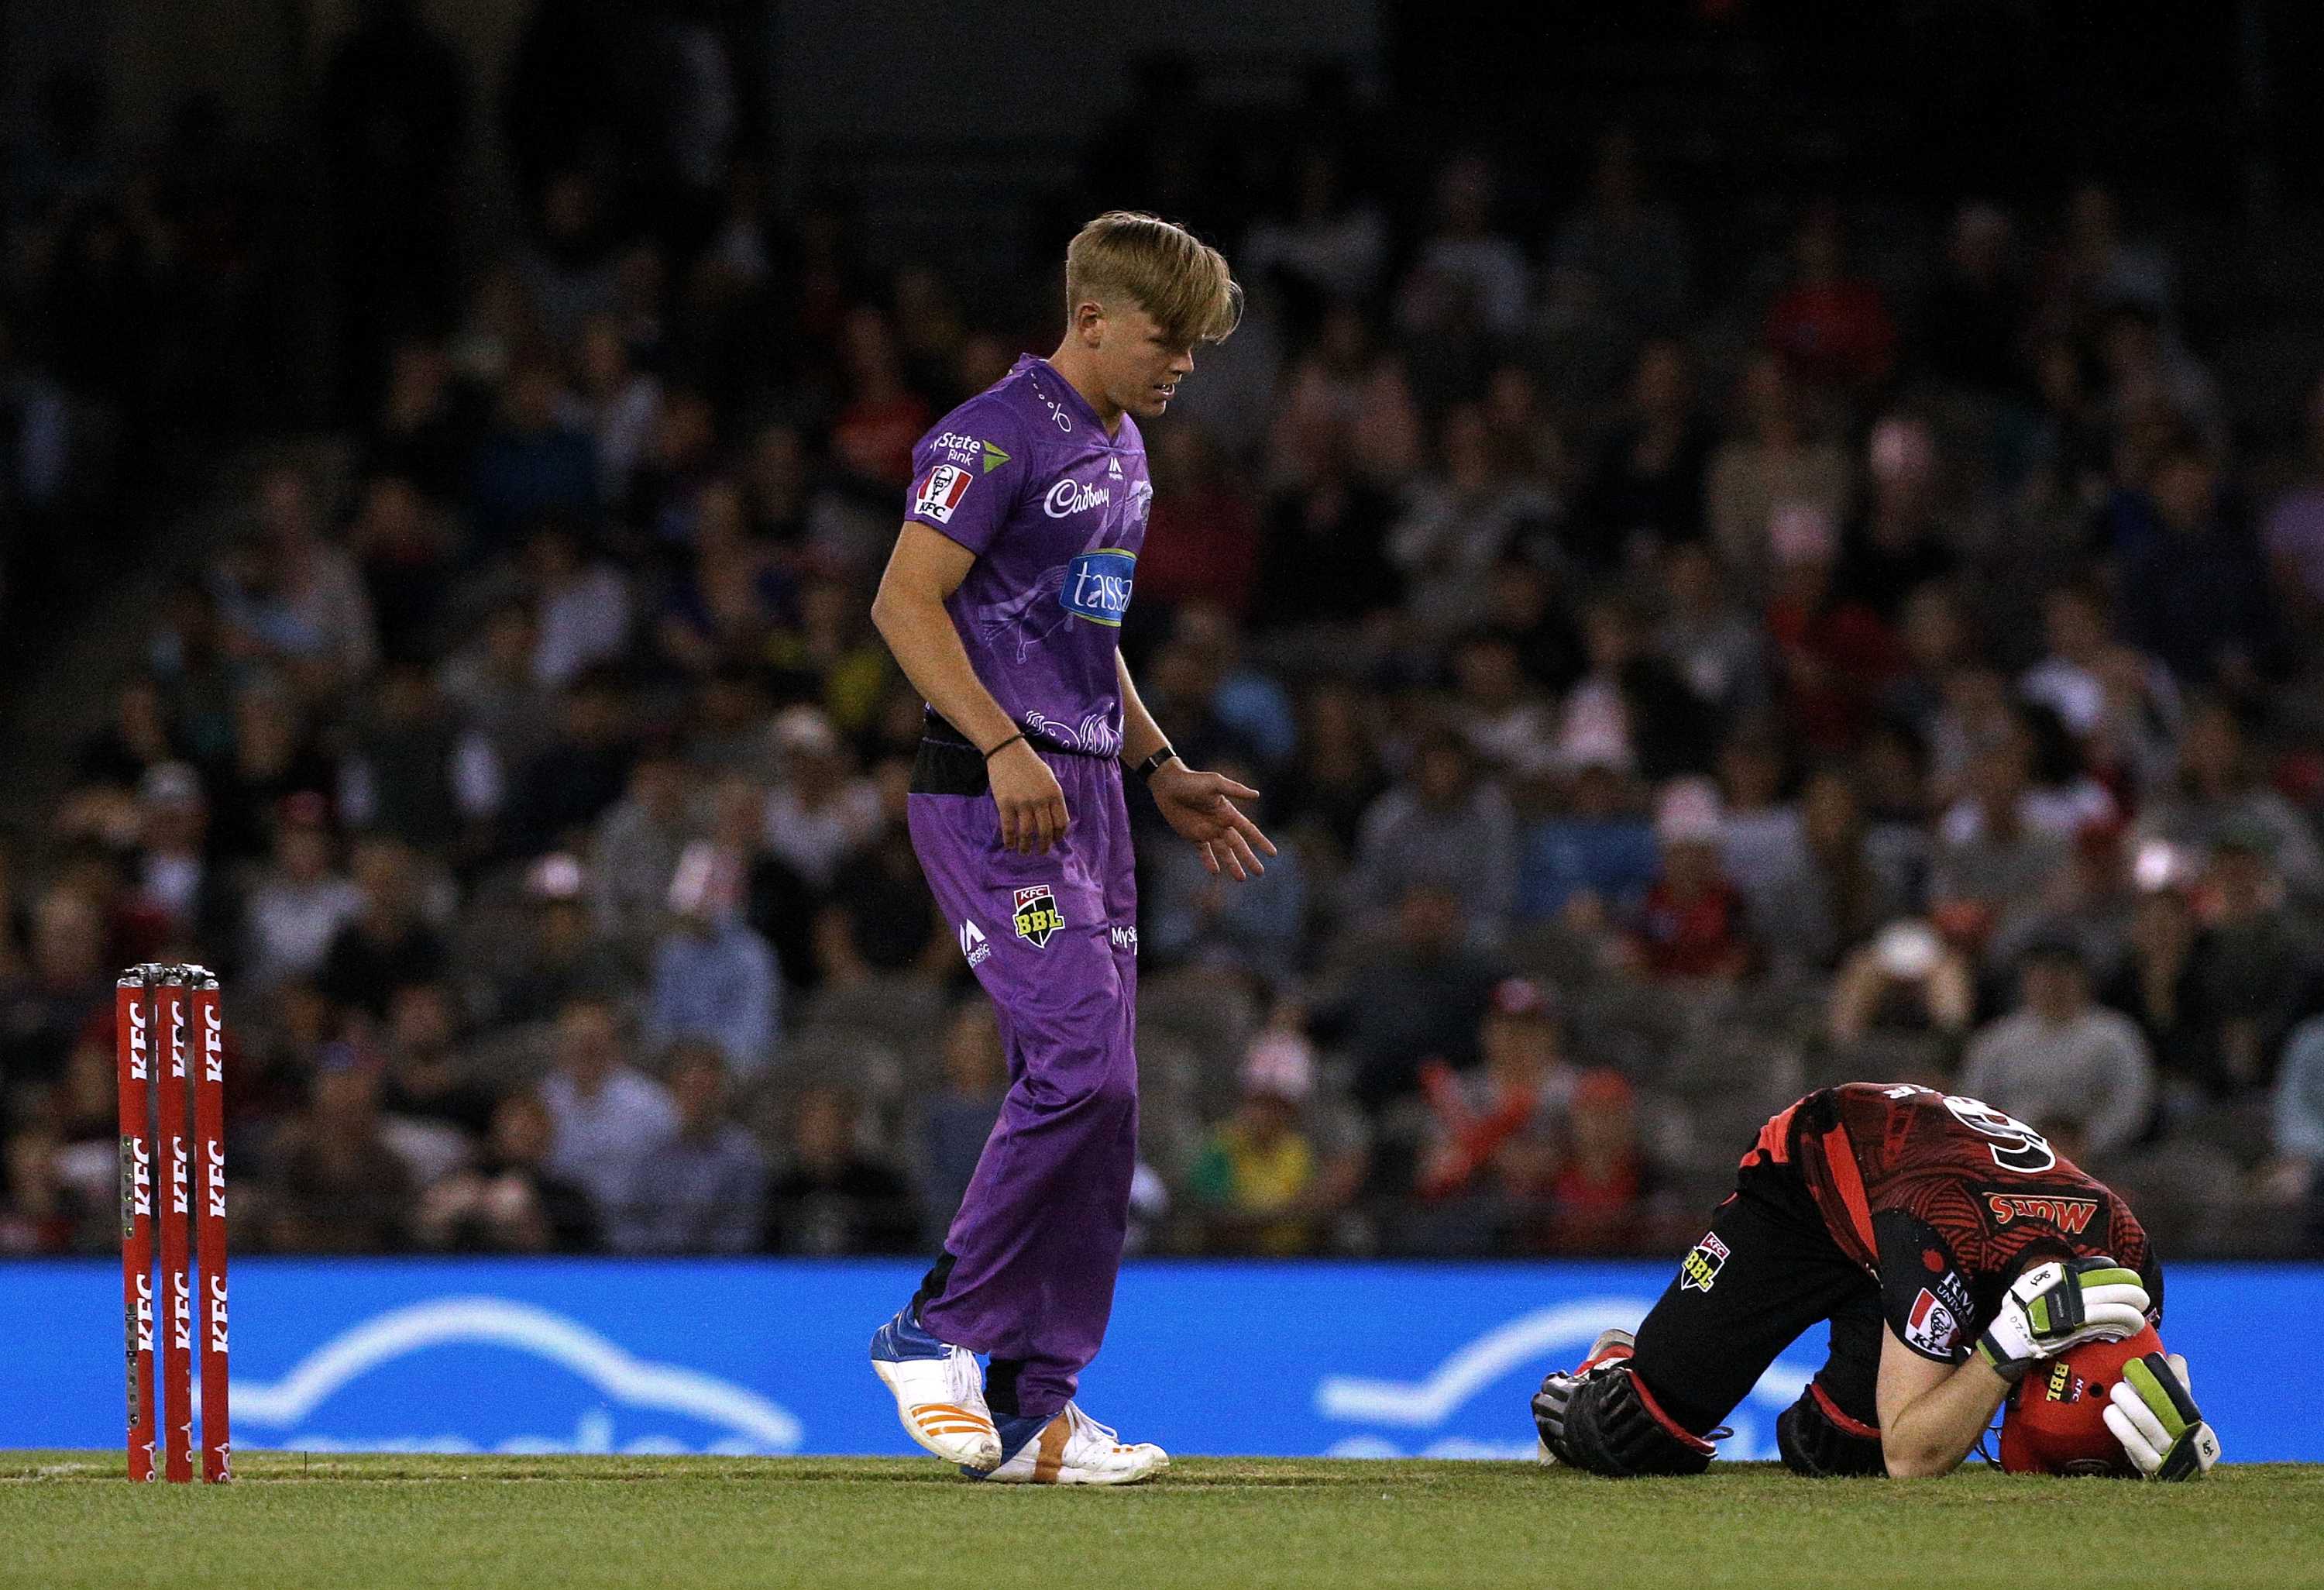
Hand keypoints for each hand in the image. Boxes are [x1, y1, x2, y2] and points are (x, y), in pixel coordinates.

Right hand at [990, 739, 1068, 854]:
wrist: (1007, 751)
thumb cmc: (1030, 764)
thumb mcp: (1049, 777)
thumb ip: (1053, 796)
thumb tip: (1055, 819)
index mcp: (1054, 793)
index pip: (1061, 822)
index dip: (1059, 835)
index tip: (1055, 841)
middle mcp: (1040, 800)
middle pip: (1046, 830)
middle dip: (1044, 845)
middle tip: (1042, 852)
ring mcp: (1022, 802)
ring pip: (1027, 833)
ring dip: (1027, 846)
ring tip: (1025, 852)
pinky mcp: (1005, 803)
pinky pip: (1009, 828)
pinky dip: (1010, 840)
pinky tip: (1010, 846)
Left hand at [1149, 763, 1277, 880]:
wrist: (1169, 785)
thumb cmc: (1193, 780)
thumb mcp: (1215, 783)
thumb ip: (1235, 790)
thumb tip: (1257, 795)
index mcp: (1229, 813)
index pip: (1249, 830)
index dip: (1261, 842)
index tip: (1273, 853)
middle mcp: (1220, 824)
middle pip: (1238, 845)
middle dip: (1249, 858)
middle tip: (1260, 872)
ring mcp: (1207, 831)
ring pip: (1223, 852)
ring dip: (1232, 865)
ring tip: (1241, 879)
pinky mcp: (1193, 835)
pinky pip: (1203, 851)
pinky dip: (1209, 861)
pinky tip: (1215, 872)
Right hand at [1975, 1256, 2149, 1378]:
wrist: (2013, 1333)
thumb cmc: (2023, 1309)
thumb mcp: (2035, 1282)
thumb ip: (2059, 1279)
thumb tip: (2083, 1280)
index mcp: (2063, 1272)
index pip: (2100, 1266)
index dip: (2118, 1273)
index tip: (2127, 1279)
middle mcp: (2072, 1285)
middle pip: (2114, 1284)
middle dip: (2133, 1291)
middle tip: (2141, 1298)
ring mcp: (2077, 1305)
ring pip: (2118, 1304)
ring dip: (2134, 1312)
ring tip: (2139, 1318)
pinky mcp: (2081, 1326)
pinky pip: (2111, 1323)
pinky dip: (2124, 1325)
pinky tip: (2130, 1329)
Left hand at [2104, 1352, 2219, 1479]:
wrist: (2171, 1467)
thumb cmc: (2169, 1427)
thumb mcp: (2176, 1403)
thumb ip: (2176, 1379)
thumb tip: (2174, 1359)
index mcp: (2191, 1415)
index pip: (2183, 1394)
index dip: (2166, 1379)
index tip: (2145, 1365)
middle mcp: (2184, 1434)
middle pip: (2166, 1408)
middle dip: (2144, 1387)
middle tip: (2125, 1377)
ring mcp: (2168, 1451)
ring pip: (2149, 1425)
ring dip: (2129, 1404)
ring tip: (2116, 1391)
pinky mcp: (2150, 1465)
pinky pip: (2135, 1445)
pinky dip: (2122, 1427)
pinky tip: (2111, 1412)